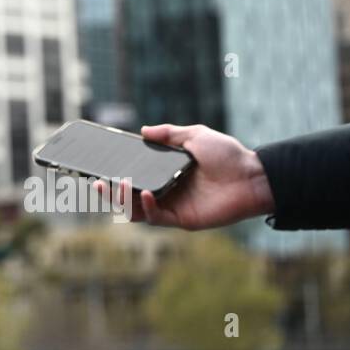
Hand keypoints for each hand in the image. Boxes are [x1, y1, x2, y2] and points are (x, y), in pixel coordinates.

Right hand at [93, 123, 275, 229]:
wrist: (253, 176)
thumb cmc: (229, 155)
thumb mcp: (196, 135)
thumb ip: (169, 133)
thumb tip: (142, 130)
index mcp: (167, 172)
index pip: (135, 174)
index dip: (116, 172)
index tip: (99, 165)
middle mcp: (167, 190)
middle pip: (130, 196)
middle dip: (110, 191)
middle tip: (96, 182)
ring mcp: (173, 206)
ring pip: (137, 210)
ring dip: (122, 201)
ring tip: (116, 186)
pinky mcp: (183, 219)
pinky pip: (157, 218)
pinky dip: (148, 208)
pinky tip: (147, 195)